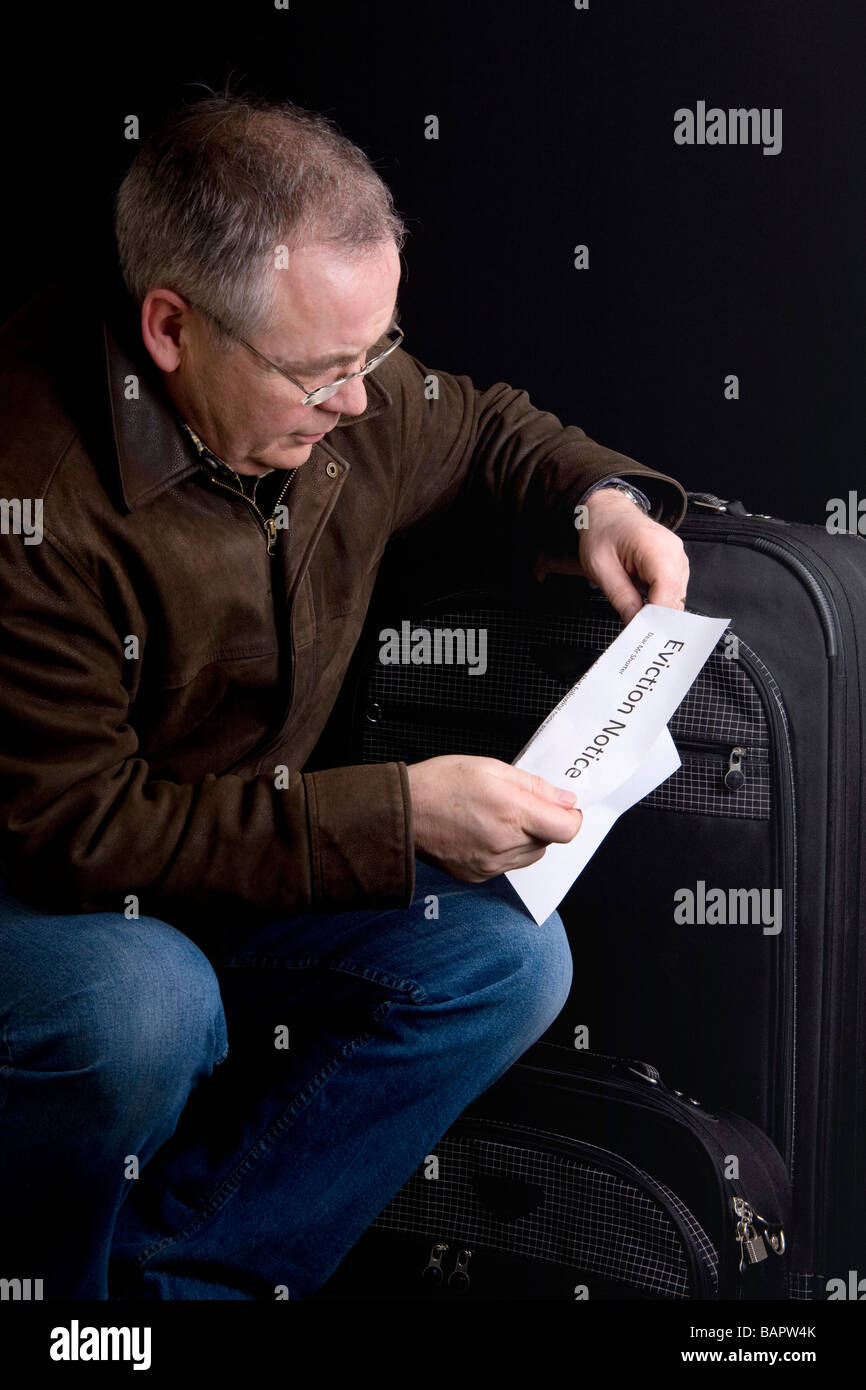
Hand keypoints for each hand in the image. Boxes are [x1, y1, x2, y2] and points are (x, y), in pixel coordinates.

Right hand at [406, 754, 582, 881]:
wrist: (403, 812)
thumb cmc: (441, 784)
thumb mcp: (492, 768)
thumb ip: (535, 786)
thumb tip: (565, 800)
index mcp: (513, 814)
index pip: (567, 829)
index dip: (571, 816)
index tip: (564, 807)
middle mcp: (505, 845)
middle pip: (548, 841)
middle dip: (542, 823)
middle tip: (518, 803)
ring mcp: (491, 865)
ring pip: (529, 855)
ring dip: (525, 838)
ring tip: (497, 817)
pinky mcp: (478, 876)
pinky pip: (507, 865)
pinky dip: (504, 850)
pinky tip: (483, 831)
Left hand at [578, 487, 689, 624]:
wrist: (606, 511)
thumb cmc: (601, 532)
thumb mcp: (600, 567)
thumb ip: (620, 597)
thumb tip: (636, 624)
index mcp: (653, 546)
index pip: (667, 587)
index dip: (658, 615)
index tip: (644, 634)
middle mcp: (672, 550)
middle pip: (676, 595)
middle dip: (659, 618)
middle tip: (639, 636)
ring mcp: (677, 556)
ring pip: (678, 596)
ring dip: (660, 611)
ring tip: (639, 620)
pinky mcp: (675, 562)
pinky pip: (674, 589)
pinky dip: (661, 602)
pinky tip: (645, 607)